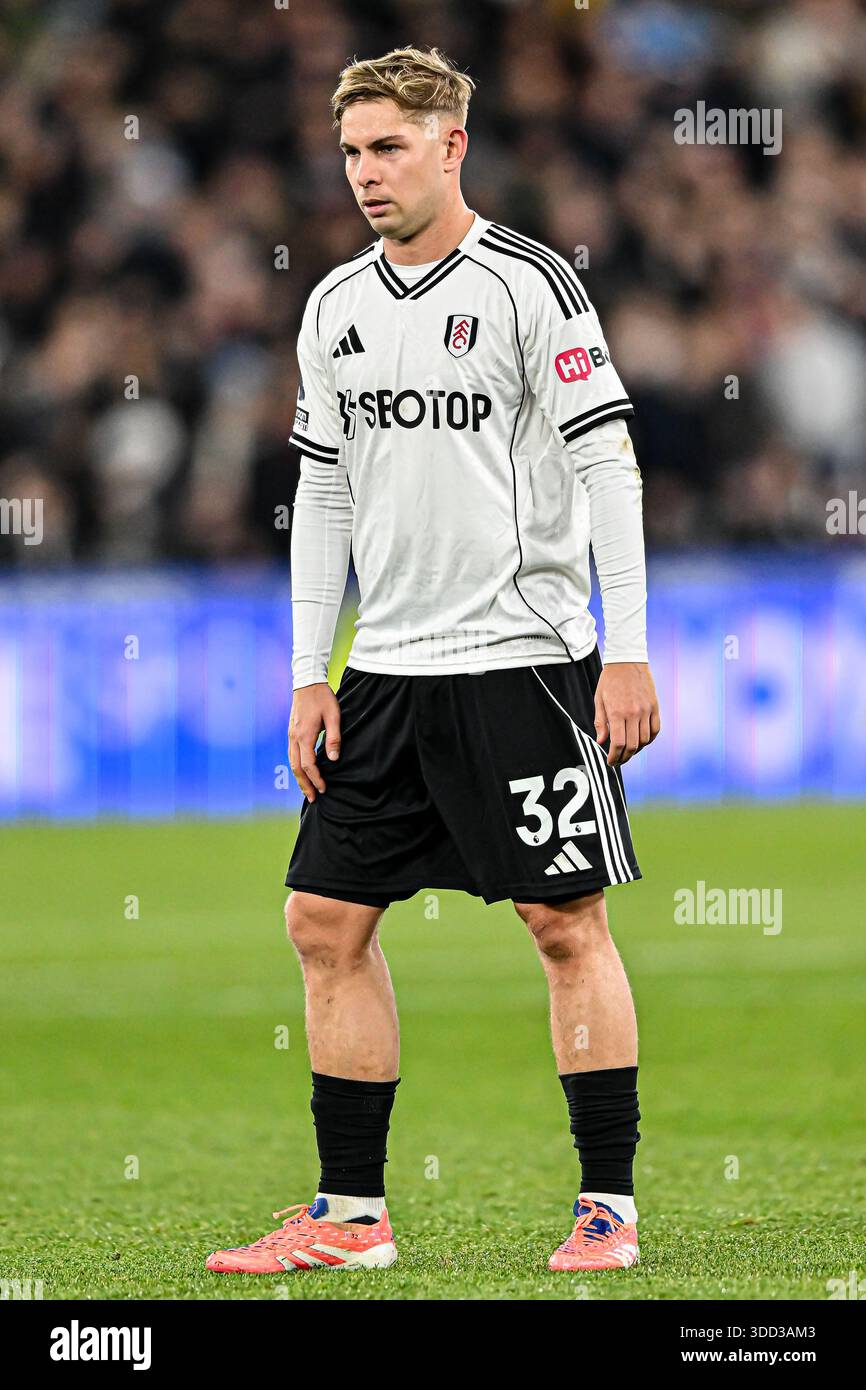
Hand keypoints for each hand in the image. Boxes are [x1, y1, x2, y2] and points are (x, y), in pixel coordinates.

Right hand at [288, 682, 341, 801]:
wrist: (307, 682)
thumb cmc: (323, 698)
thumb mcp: (334, 716)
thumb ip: (333, 738)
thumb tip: (334, 760)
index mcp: (304, 736)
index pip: (309, 765)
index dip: (316, 779)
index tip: (325, 789)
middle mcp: (294, 738)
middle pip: (296, 768)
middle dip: (305, 785)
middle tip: (313, 798)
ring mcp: (290, 735)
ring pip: (292, 762)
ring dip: (299, 778)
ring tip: (307, 790)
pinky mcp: (291, 732)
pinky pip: (291, 755)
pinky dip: (296, 767)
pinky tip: (303, 772)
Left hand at [594, 662, 660, 766]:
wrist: (627, 661)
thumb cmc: (610, 680)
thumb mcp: (599, 700)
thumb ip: (600, 722)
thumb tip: (601, 742)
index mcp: (616, 712)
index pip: (618, 743)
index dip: (614, 757)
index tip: (611, 762)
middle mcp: (633, 713)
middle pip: (632, 745)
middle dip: (625, 757)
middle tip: (618, 761)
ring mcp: (646, 710)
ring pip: (645, 740)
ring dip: (637, 750)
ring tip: (628, 752)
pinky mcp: (655, 707)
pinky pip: (655, 730)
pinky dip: (649, 739)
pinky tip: (641, 741)